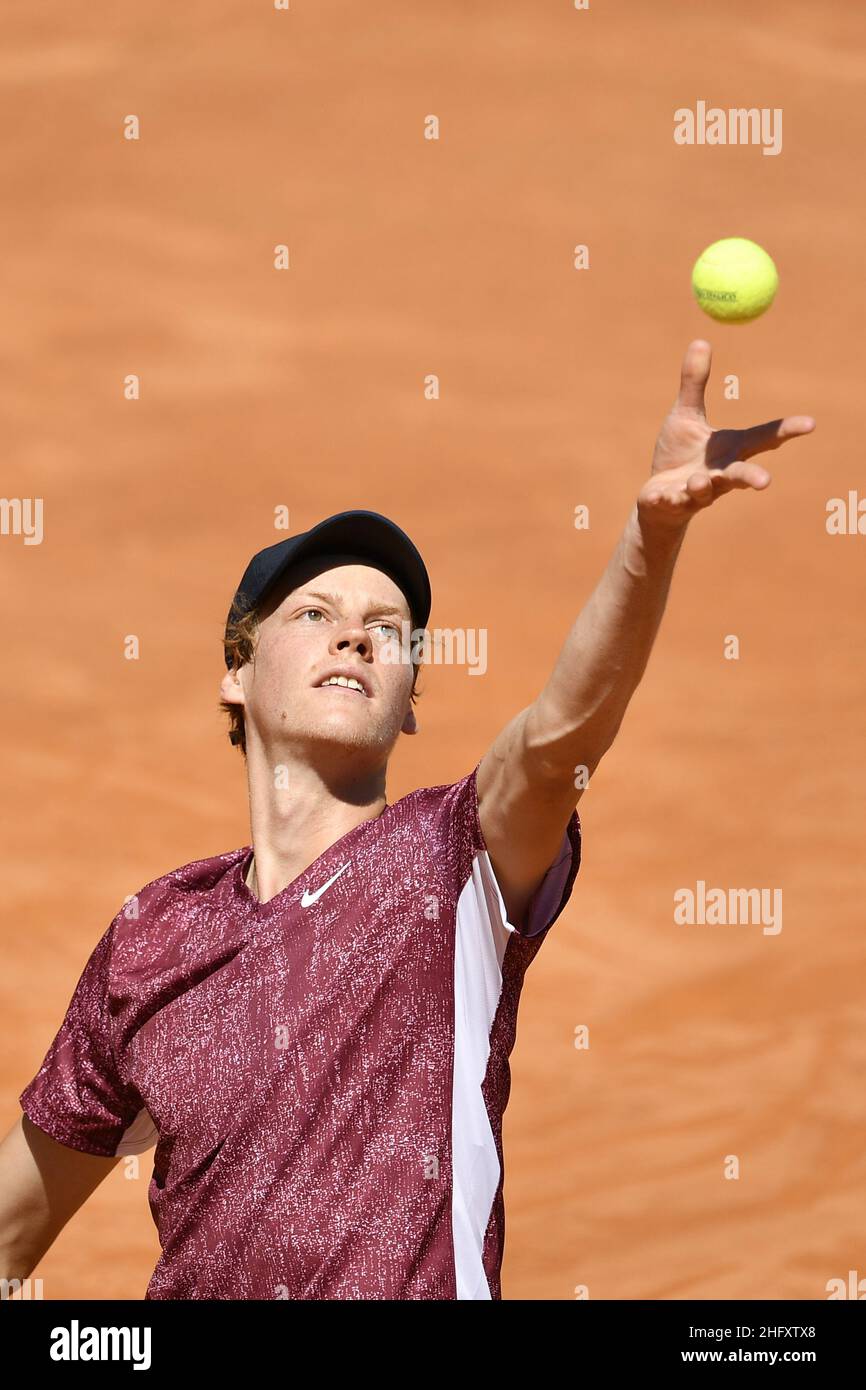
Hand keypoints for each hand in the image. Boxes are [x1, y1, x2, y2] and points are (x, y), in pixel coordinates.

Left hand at [638, 339, 815, 531]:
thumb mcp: (685, 415)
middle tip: (766, 482)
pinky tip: (657, 496)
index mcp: (729, 450)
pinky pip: (671, 502)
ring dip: (703, 486)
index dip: (785, 430)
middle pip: (741, 476)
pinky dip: (666, 499)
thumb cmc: (679, 454)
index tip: (811, 423)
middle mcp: (719, 473)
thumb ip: (695, 383)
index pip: (762, 438)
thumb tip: (701, 340)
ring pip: (706, 492)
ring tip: (698, 481)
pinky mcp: (673, 504)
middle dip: (753, 478)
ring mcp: (697, 492)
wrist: (658, 498)